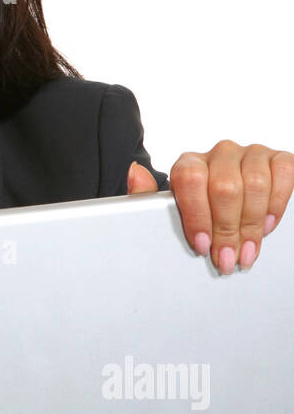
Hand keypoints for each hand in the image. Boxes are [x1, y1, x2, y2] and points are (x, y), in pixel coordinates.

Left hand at [127, 143, 293, 272]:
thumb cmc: (199, 213)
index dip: (197, 214)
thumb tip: (135, 171)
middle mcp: (220, 154)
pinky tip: (267, 226)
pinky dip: (276, 203)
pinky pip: (283, 172)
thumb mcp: (171, 212)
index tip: (202, 244)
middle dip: (226, 230)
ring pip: (254, 183)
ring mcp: (251, 154)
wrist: (234, 207)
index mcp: (190, 163)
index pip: (190, 178)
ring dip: (251, 225)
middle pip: (225, 187)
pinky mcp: (279, 160)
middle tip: (226, 259)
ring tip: (246, 252)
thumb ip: (147, 198)